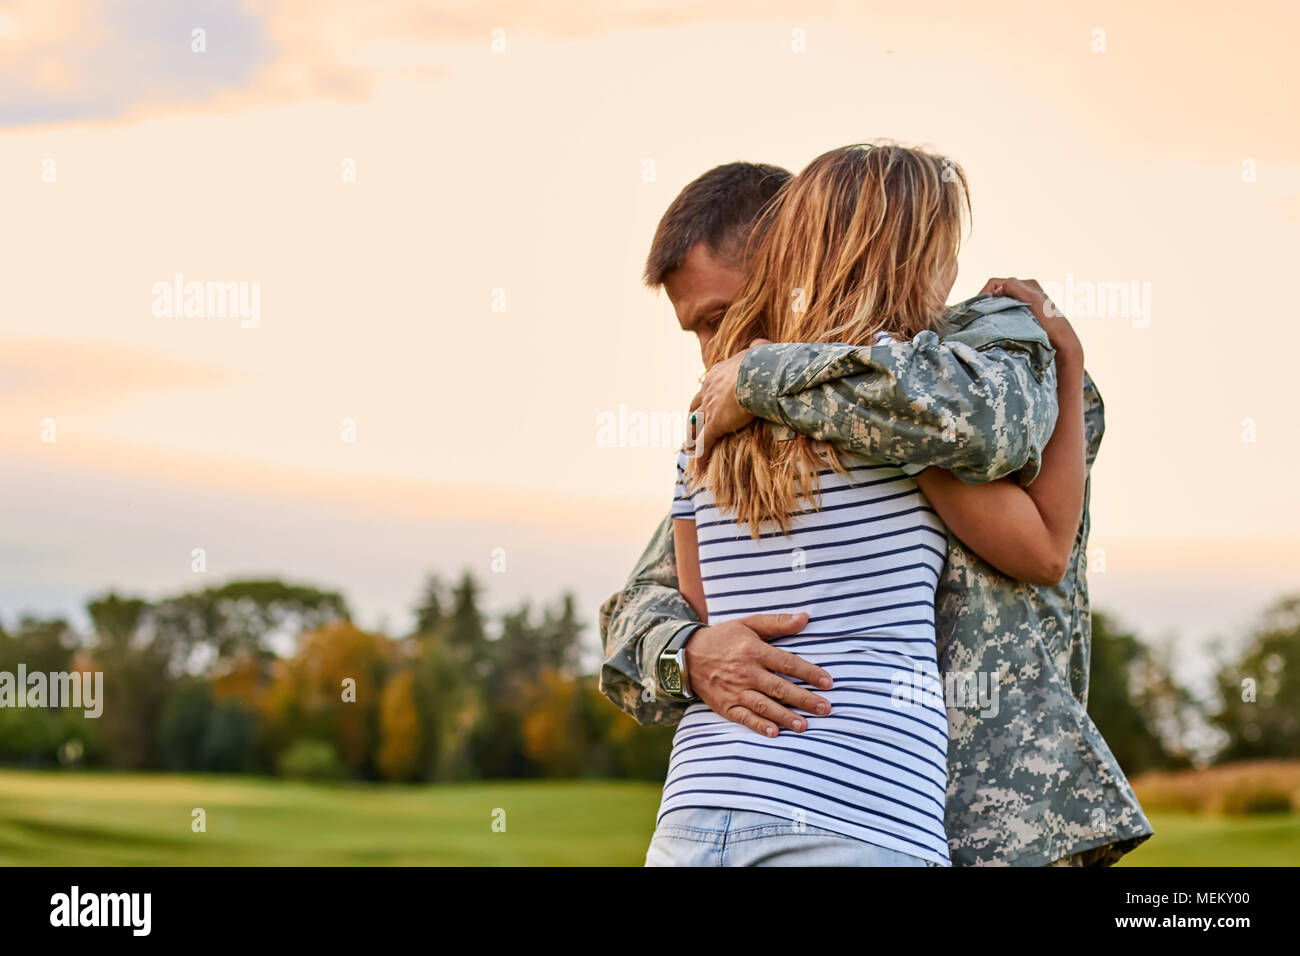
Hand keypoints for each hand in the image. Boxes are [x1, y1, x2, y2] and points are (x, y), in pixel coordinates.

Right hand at [683, 612, 832, 736]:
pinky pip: (744, 718)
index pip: (787, 663)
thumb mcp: (749, 623)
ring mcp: (735, 691)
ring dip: (785, 716)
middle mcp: (746, 672)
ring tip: (805, 725)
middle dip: (804, 699)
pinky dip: (759, 726)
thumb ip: (778, 622)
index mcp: (754, 651)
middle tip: (825, 709)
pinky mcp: (726, 705)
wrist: (687, 654)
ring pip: (764, 705)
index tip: (828, 682)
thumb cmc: (724, 638)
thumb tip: (806, 618)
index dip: (809, 673)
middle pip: (780, 688)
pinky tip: (774, 733)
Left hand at [688, 338, 770, 467]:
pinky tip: (698, 469)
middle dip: (692, 418)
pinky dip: (701, 457)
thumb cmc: (762, 362)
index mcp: (718, 373)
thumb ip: (759, 348)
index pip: (708, 387)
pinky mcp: (714, 424)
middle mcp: (709, 390)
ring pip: (696, 427)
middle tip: (691, 427)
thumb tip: (762, 343)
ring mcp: (710, 408)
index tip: (705, 402)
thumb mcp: (760, 350)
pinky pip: (705, 444)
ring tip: (690, 449)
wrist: (756, 373)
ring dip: (692, 439)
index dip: (706, 397)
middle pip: (695, 406)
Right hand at [981, 277, 1083, 365]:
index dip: (983, 293)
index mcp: (1028, 284)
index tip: (975, 308)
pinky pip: (1006, 310)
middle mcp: (1027, 291)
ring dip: (992, 309)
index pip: (996, 283)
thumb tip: (996, 289)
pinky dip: (998, 315)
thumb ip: (1015, 288)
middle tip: (978, 316)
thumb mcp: (1032, 300)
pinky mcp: (1026, 315)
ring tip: (986, 320)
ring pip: (1001, 302)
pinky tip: (997, 325)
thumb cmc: (1050, 323)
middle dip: (986, 301)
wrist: (1063, 343)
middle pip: (998, 292)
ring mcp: (1026, 303)